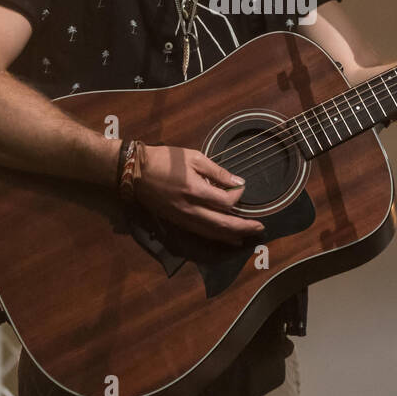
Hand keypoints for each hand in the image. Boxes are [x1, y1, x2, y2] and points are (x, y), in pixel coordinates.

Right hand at [134, 145, 264, 245]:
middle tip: (261, 227)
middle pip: (223, 224)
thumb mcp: (193, 157)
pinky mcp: (178, 222)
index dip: (238, 196)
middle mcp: (191, 209)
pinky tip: (229, 238)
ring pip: (213, 233)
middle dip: (244, 227)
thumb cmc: (165, 160)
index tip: (241, 187)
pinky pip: (202, 233)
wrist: (136, 173)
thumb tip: (238, 182)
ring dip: (233, 235)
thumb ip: (217, 172)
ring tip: (249, 235)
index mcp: (195, 190)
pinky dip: (218, 237)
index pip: (226, 201)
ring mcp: (184, 219)